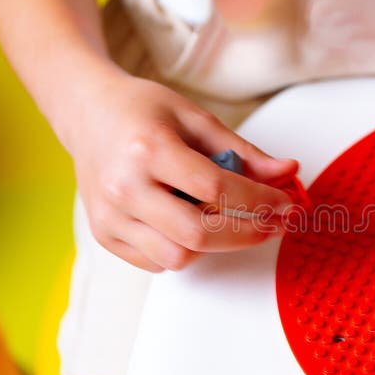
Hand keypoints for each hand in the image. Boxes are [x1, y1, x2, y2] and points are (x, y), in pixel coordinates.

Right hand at [63, 74, 296, 271]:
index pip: (217, 189)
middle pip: (199, 234)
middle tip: (273, 224)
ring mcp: (110, 215)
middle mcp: (124, 187)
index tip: (286, 204)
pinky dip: (183, 250)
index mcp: (148, 149)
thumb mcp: (196, 117)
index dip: (260, 202)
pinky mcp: (104, 234)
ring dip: (213, 245)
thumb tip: (287, 172)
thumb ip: (243, 150)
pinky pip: (156, 262)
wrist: (87, 113)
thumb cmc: (142, 111)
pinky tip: (190, 224)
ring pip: (178, 256)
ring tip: (225, 220)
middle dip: (247, 235)